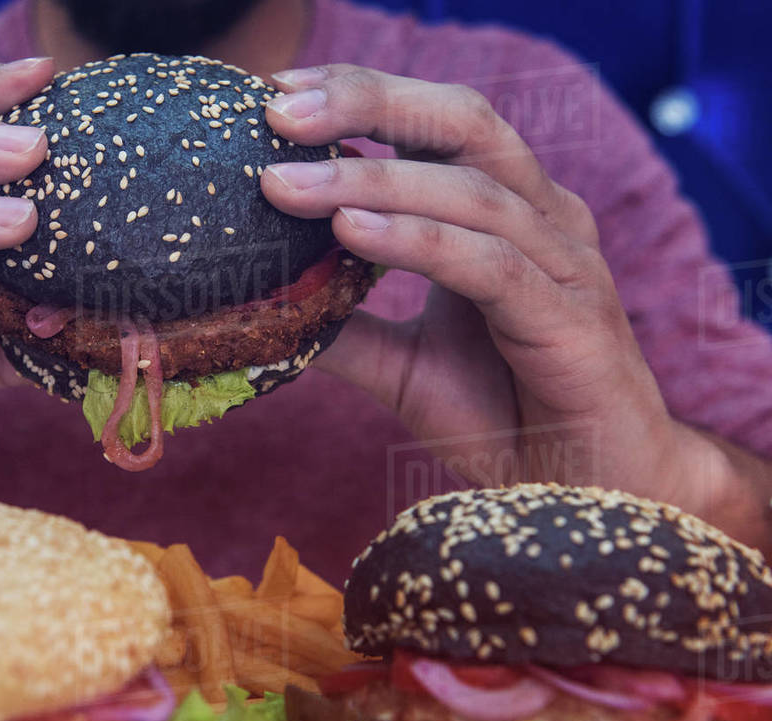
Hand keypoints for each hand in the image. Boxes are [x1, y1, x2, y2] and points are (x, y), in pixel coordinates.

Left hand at [261, 64, 695, 502]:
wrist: (587, 493)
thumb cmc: (505, 416)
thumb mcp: (406, 369)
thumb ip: (347, 331)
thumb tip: (260, 310)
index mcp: (504, 214)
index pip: (435, 126)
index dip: (362, 99)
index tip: (277, 99)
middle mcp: (541, 219)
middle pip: (461, 123)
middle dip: (368, 104)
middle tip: (278, 114)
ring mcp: (564, 263)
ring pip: (468, 191)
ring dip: (370, 181)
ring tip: (285, 185)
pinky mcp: (571, 319)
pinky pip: (488, 264)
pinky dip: (418, 241)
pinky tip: (350, 232)